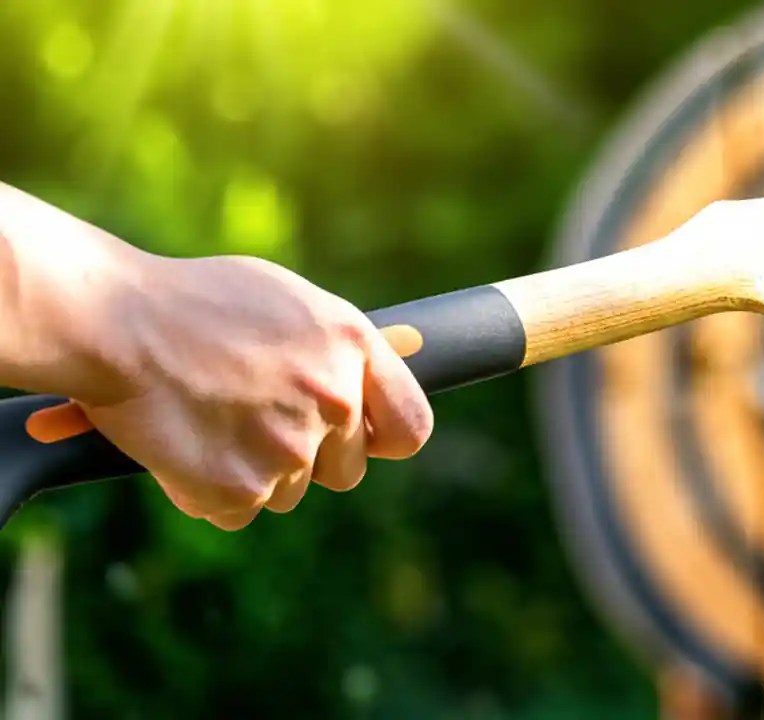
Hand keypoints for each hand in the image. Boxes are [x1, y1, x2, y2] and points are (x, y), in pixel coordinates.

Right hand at [79, 253, 432, 529]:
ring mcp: (289, 449)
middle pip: (346, 470)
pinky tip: (185, 446)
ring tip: (209, 419)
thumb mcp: (289, 303)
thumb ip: (337, 348)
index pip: (411, 426)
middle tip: (256, 421)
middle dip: (310, 456)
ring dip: (255, 470)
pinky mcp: (241, 489)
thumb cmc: (195, 303)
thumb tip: (379, 373)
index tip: (366, 440)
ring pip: (289, 491)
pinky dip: (211, 491)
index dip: (386, 439)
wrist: (112, 323)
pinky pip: (239, 512)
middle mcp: (332, 400)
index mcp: (352, 347)